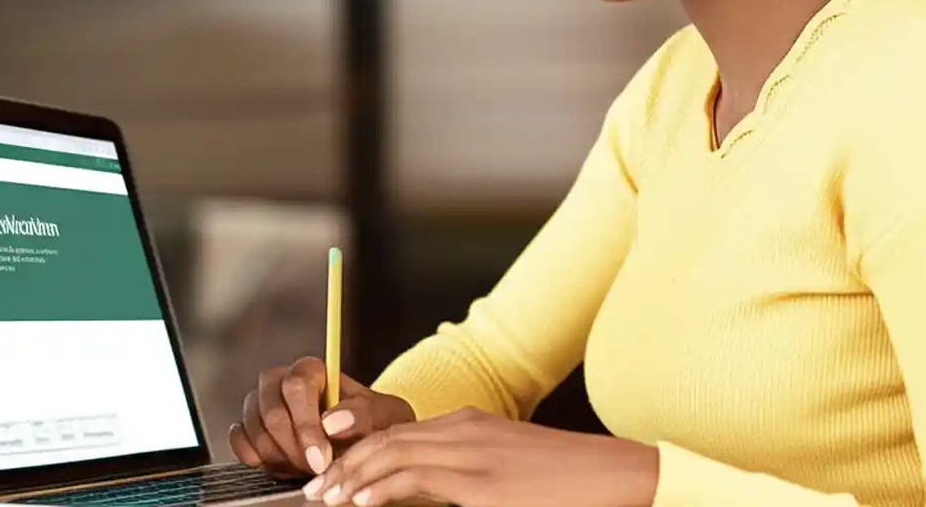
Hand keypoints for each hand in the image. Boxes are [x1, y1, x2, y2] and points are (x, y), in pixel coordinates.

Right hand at [228, 357, 415, 476]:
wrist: (360, 443)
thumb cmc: (373, 424)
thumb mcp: (383, 416)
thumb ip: (363, 414)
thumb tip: (333, 421)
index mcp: (311, 370)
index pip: (296, 386)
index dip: (306, 425)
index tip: (321, 458)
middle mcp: (280, 382)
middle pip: (271, 411)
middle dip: (294, 447)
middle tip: (315, 469)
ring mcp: (260, 405)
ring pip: (255, 429)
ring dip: (280, 456)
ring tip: (306, 467)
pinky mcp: (248, 428)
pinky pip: (239, 443)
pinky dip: (259, 460)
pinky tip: (284, 465)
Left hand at [302, 407, 659, 506]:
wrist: (612, 477)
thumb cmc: (562, 484)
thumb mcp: (504, 474)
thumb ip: (464, 477)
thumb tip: (422, 495)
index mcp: (467, 426)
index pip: (396, 434)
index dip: (357, 454)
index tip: (332, 478)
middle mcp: (464, 430)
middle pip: (385, 440)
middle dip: (343, 465)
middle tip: (313, 491)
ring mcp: (472, 452)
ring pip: (392, 454)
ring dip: (351, 477)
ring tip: (326, 498)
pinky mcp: (482, 481)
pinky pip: (416, 477)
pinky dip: (380, 488)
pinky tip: (360, 503)